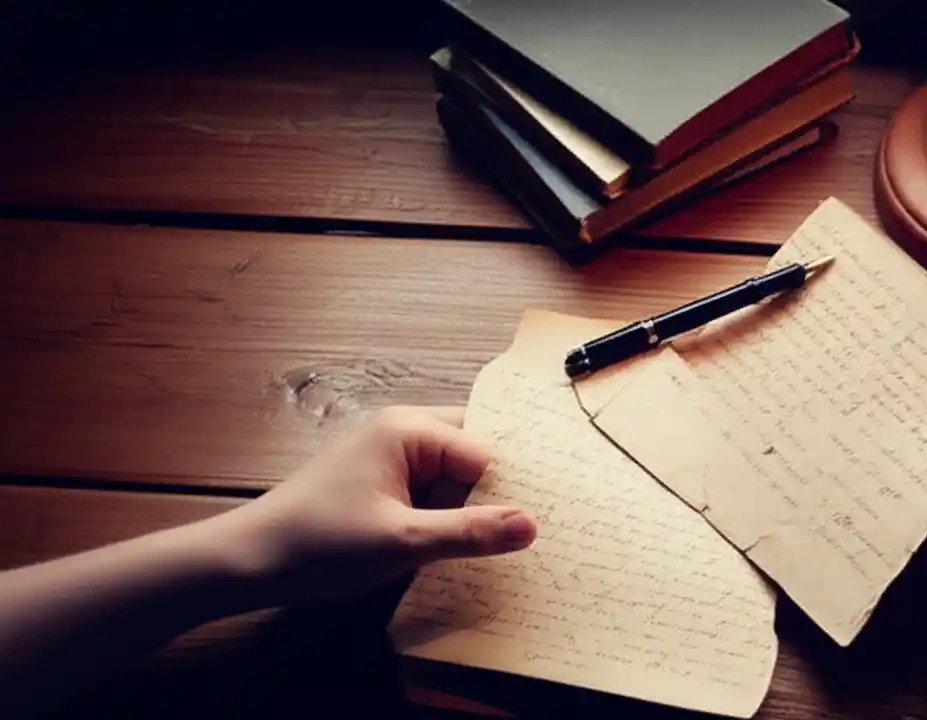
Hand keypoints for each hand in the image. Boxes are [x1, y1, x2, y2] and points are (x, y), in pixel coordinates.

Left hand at [212, 406, 537, 606]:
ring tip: (511, 544)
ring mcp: (391, 460)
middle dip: (499, 494)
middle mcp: (403, 433)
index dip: (514, 488)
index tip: (547, 521)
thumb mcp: (402, 541)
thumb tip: (533, 525)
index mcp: (408, 429)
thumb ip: (470, 532)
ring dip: (475, 511)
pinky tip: (469, 548)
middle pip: (475, 458)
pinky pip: (434, 495)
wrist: (248, 563)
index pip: (485, 452)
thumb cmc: (319, 544)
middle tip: (539, 532)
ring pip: (456, 480)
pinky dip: (451, 520)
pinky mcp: (383, 487)